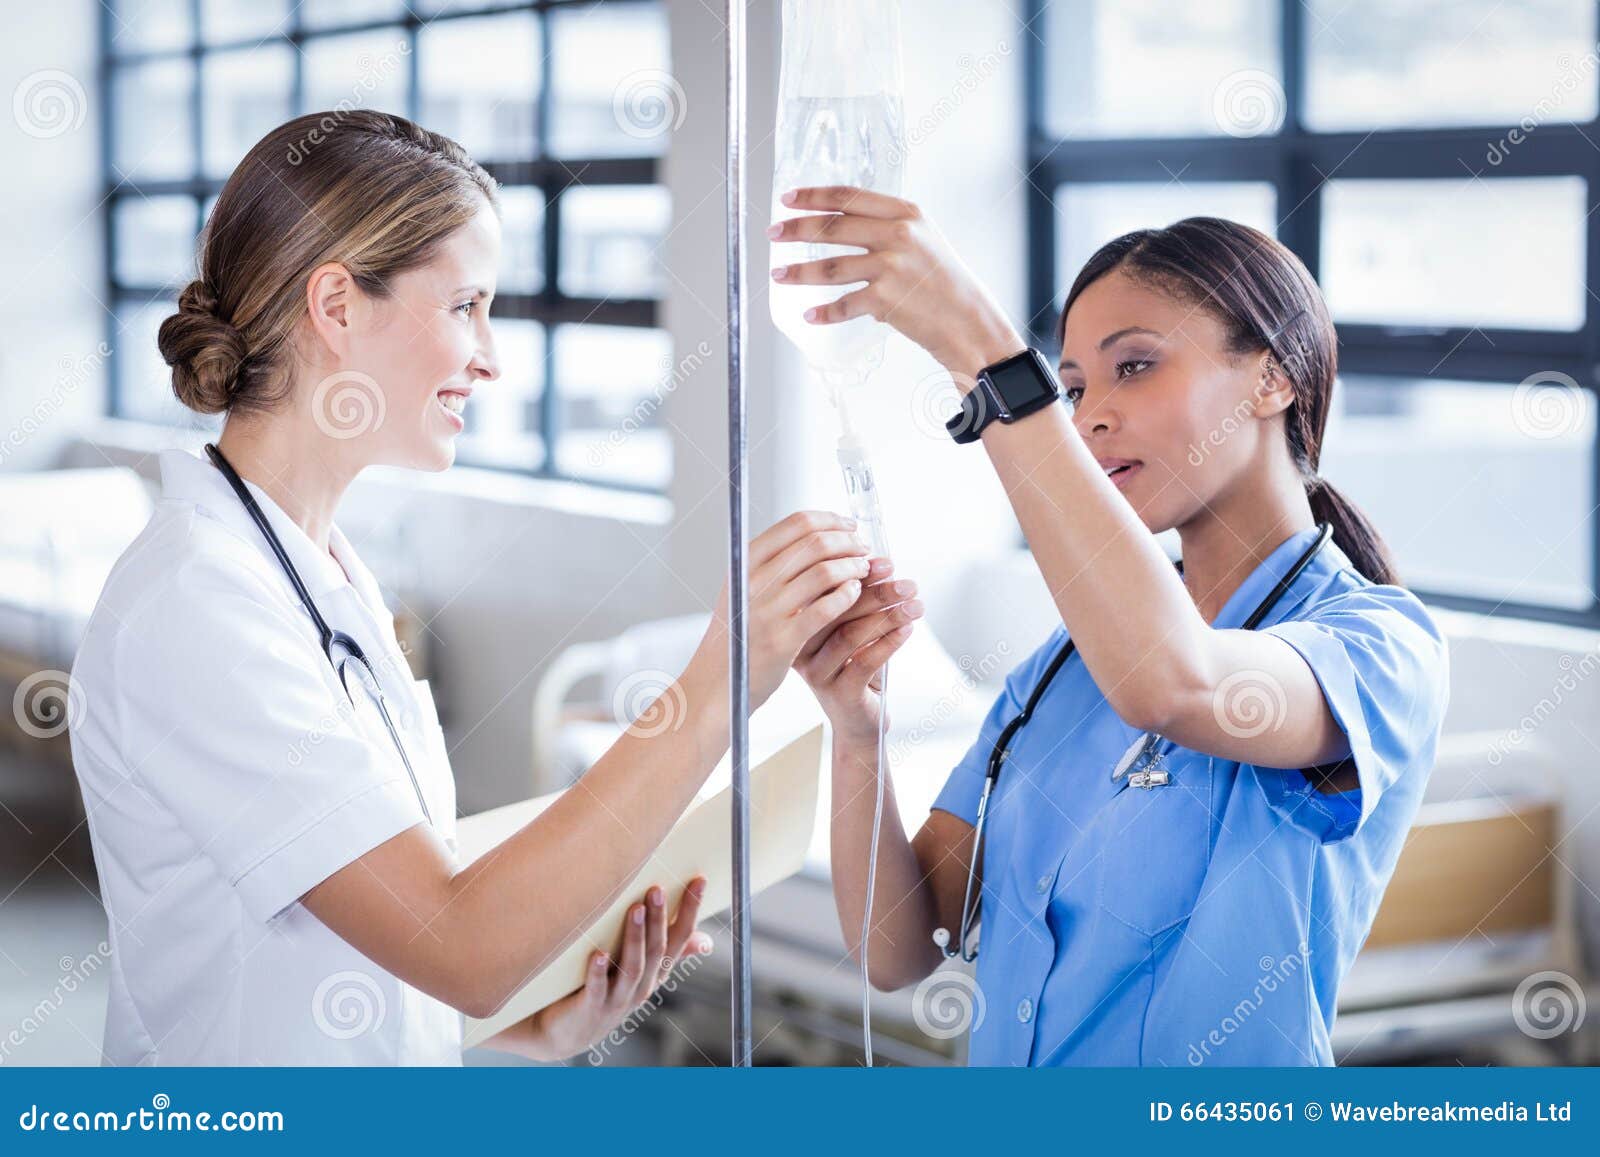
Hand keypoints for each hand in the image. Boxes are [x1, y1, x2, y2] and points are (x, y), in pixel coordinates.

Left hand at [517, 877, 711, 1062]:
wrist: (569, 1033)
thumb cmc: (607, 992)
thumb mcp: (643, 974)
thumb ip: (671, 955)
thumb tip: (706, 942)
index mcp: (656, 973)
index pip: (680, 938)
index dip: (691, 910)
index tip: (699, 880)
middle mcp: (643, 986)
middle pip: (657, 949)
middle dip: (659, 918)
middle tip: (656, 888)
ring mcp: (618, 999)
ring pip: (633, 967)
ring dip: (635, 938)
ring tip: (635, 909)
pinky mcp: (591, 1009)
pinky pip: (597, 989)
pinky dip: (598, 972)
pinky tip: (597, 954)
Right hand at [697, 511, 873, 709]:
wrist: (716, 683)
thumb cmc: (737, 636)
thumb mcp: (742, 590)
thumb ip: (771, 564)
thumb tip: (815, 536)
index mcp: (745, 562)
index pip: (797, 523)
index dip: (831, 520)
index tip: (849, 526)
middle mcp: (754, 581)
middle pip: (815, 543)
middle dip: (848, 542)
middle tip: (864, 550)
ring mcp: (768, 610)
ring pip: (825, 572)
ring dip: (854, 567)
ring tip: (865, 571)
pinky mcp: (783, 639)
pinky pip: (827, 607)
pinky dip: (847, 595)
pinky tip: (855, 594)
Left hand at [768, 186, 1026, 379]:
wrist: (968, 319)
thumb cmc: (943, 280)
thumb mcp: (923, 238)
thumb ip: (887, 227)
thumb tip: (839, 223)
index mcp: (905, 213)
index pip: (848, 197)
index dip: (814, 196)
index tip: (787, 198)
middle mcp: (898, 234)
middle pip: (832, 227)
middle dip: (796, 229)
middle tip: (773, 233)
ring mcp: (891, 267)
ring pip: (830, 267)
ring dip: (799, 272)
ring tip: (778, 274)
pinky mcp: (886, 300)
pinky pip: (844, 305)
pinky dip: (823, 312)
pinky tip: (809, 314)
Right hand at [794, 558, 922, 746]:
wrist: (858, 721)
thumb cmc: (857, 668)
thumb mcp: (856, 630)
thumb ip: (860, 601)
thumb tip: (884, 564)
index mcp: (800, 626)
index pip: (824, 592)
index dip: (857, 574)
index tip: (886, 563)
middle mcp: (801, 649)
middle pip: (837, 610)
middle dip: (878, 593)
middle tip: (908, 584)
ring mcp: (818, 673)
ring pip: (851, 635)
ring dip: (888, 616)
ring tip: (916, 605)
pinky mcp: (839, 693)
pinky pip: (865, 662)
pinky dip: (889, 642)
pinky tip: (907, 630)